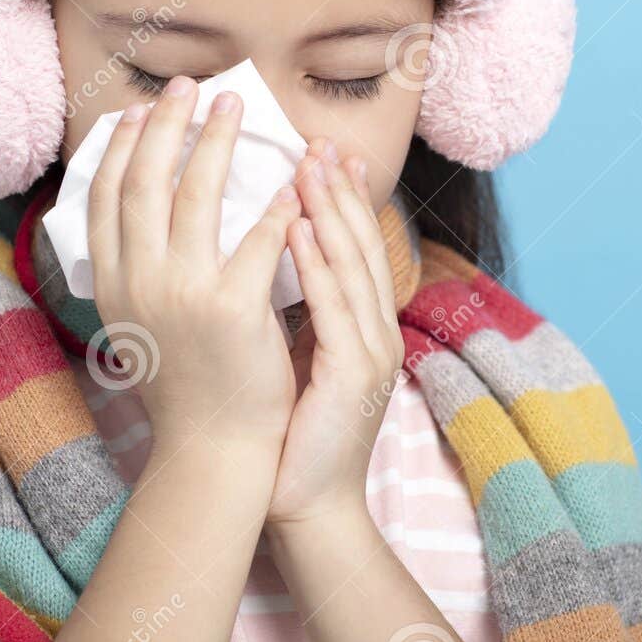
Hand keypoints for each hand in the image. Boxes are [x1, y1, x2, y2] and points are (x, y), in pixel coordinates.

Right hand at [86, 76, 302, 461]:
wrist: (214, 450)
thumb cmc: (186, 385)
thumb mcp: (138, 325)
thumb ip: (134, 270)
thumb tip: (139, 208)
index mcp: (109, 285)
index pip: (103, 197)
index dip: (119, 147)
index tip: (137, 112)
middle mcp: (136, 283)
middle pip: (144, 181)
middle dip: (166, 126)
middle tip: (189, 89)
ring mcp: (182, 295)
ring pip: (196, 195)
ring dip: (217, 143)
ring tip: (237, 110)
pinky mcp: (232, 309)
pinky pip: (257, 240)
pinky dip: (275, 207)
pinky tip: (291, 182)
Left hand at [266, 136, 405, 526]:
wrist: (307, 503)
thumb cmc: (293, 431)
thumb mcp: (297, 355)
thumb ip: (292, 307)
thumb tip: (265, 254)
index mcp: (363, 326)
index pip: (353, 247)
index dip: (341, 197)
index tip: (321, 151)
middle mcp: (376, 331)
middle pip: (361, 244)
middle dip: (340, 188)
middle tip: (318, 138)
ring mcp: (371, 352)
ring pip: (354, 264)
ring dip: (331, 209)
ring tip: (308, 162)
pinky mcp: (355, 375)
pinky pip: (334, 307)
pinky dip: (317, 261)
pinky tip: (296, 225)